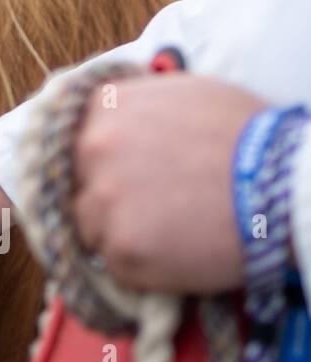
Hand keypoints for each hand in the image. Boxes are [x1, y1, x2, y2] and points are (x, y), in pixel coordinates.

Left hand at [72, 73, 264, 293]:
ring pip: (91, 230)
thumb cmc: (247, 136)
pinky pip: (117, 267)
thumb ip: (134, 106)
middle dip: (109, 201)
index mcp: (102, 108)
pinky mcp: (124, 248)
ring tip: (172, 232)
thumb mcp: (182, 93)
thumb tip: (108, 119)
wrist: (288, 185)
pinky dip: (144, 269)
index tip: (119, 180)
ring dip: (123, 236)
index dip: (98, 168)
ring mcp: (104, 199)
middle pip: (79, 188)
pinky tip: (180, 253)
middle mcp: (92, 149)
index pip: (73, 147)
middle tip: (153, 210)